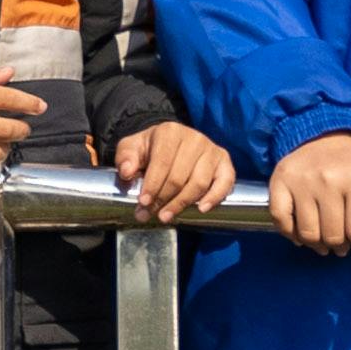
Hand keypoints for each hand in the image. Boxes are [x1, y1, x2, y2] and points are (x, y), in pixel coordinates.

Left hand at [116, 121, 234, 224]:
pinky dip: (215, 197)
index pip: (162, 163)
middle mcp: (194, 138)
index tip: (143, 203)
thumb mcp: (132, 148)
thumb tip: (127, 171)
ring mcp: (211, 150)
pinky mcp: (224, 162)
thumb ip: (125, 157)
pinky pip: (225, 181)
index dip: (152, 185)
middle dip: (163, 199)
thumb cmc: (150, 149)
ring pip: (199, 183)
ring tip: (166, 216)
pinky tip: (202, 209)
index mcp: (170, 132)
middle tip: (150, 215)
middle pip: (179, 176)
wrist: (172, 144)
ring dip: (182, 203)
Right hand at [266, 132, 350, 253]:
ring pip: (308, 234)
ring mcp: (302, 181)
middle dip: (339, 244)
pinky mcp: (280, 182)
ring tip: (324, 238)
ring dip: (316, 243)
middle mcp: (328, 179)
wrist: (324, 139)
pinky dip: (290, 233)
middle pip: (333, 237)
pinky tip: (301, 230)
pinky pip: (281, 221)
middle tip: (341, 239)